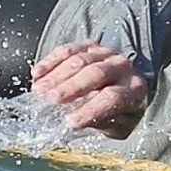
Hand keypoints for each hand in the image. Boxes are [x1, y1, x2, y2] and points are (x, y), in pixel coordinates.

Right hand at [30, 40, 152, 137]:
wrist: (126, 82)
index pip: (113, 98)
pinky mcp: (90, 45)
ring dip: (57, 75)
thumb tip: (82, 121)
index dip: (91, 109)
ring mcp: (106, 53)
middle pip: (96, 73)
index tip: (70, 122)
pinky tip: (37, 74)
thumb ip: (105, 124)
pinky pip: (69, 49)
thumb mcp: (121, 125)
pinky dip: (51, 61)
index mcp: (134, 91)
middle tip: (52, 99)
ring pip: (80, 59)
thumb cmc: (121, 110)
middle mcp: (122, 68)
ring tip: (40, 90)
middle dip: (72, 86)